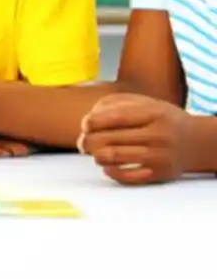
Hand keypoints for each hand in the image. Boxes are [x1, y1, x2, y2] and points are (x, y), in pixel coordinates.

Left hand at [79, 93, 197, 185]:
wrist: (196, 142)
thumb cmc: (160, 119)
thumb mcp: (144, 102)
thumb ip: (113, 105)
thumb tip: (86, 123)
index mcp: (153, 113)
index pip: (113, 117)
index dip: (92, 122)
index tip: (85, 125)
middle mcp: (158, 134)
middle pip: (109, 139)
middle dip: (88, 141)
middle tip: (83, 143)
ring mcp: (160, 155)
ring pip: (114, 157)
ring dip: (96, 156)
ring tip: (95, 153)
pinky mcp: (160, 174)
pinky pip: (127, 176)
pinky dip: (111, 172)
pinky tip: (107, 167)